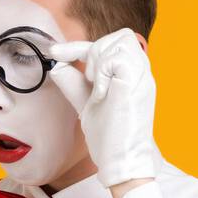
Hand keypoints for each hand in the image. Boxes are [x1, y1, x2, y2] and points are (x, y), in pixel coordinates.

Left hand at [48, 28, 157, 188]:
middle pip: (120, 35)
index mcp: (133, 75)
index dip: (78, 45)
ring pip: (120, 40)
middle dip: (95, 50)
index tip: (54, 52)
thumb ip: (75, 84)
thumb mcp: (87, 104)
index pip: (110, 45)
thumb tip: (57, 64)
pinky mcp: (138, 82)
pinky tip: (103, 94)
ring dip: (99, 60)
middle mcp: (142, 72)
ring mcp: (143, 75)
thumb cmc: (109, 138)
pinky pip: (116, 57)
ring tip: (99, 88)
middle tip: (90, 80)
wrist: (121, 162)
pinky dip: (102, 72)